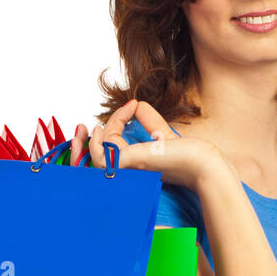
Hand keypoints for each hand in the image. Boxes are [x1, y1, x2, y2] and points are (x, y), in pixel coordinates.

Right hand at [71, 98, 228, 192]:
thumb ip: (147, 118)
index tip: (130, 106)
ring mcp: (126, 171)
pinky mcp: (127, 165)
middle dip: (78, 147)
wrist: (199, 161)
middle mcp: (127, 172)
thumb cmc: (184, 152)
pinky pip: (101, 157)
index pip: (110, 149)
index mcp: (133, 166)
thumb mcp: (160, 131)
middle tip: (79, 128)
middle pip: (93, 163)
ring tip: (96, 128)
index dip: (114, 124)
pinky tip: (104, 130)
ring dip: (90, 142)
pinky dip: (98, 143)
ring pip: (94, 160)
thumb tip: (134, 103)